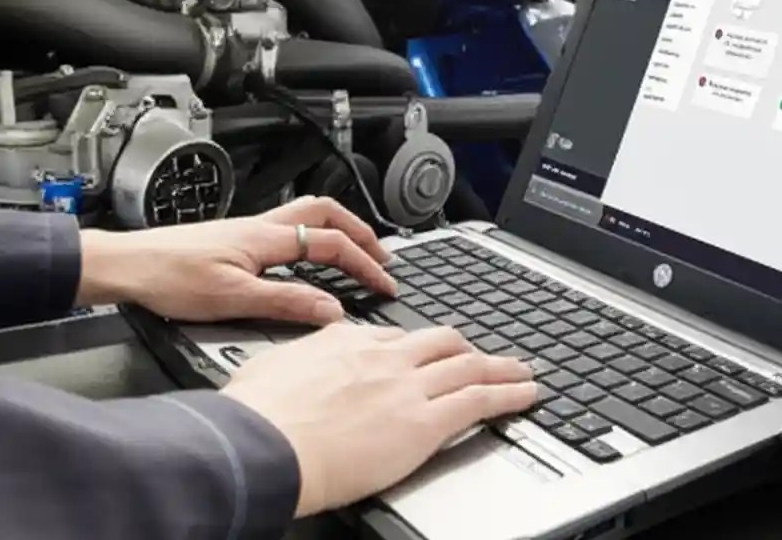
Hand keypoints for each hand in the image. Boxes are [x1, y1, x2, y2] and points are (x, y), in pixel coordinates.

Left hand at [75, 196, 396, 324]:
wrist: (125, 267)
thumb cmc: (168, 278)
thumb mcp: (233, 299)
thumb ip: (287, 302)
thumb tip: (332, 310)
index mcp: (266, 238)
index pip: (331, 243)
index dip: (365, 263)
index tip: (385, 284)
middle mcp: (260, 227)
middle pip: (324, 213)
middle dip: (359, 232)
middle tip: (381, 256)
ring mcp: (246, 232)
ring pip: (304, 217)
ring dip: (336, 231)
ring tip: (353, 254)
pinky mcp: (233, 243)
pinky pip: (285, 232)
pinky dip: (310, 241)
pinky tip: (306, 262)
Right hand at [221, 323, 537, 517]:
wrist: (265, 443)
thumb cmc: (256, 416)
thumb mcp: (266, 370)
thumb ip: (291, 363)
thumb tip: (284, 367)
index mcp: (344, 341)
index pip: (392, 338)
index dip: (413, 347)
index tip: (421, 353)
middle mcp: (382, 356)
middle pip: (438, 342)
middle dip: (462, 349)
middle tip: (478, 356)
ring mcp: (407, 385)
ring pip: (468, 365)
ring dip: (499, 367)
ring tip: (520, 371)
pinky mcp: (424, 421)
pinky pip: (479, 399)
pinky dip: (508, 394)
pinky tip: (525, 394)